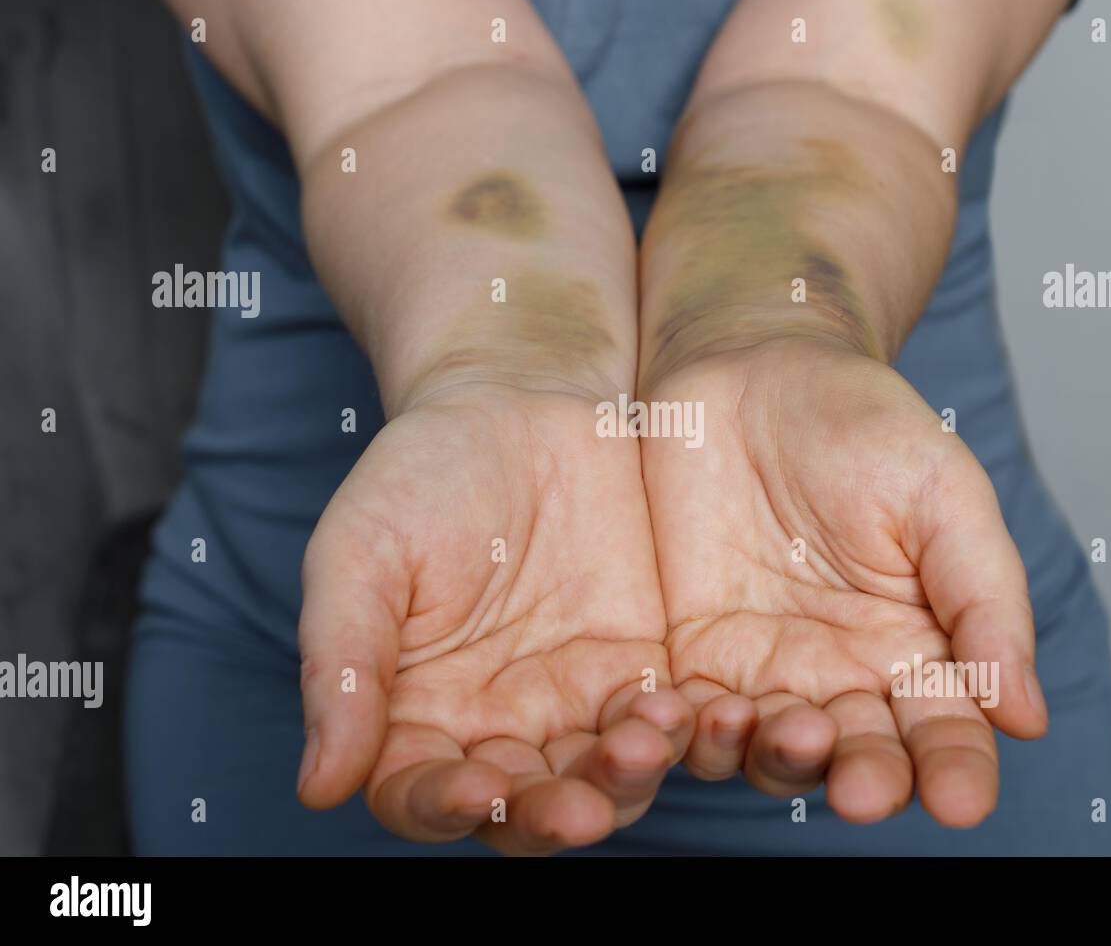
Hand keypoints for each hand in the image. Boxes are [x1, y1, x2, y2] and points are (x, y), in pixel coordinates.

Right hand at [295, 383, 692, 854]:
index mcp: (414, 714)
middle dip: (553, 817)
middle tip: (581, 806)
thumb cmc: (421, 474)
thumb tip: (317, 785)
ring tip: (641, 745)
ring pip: (602, 783)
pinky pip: (662, 724)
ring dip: (624, 784)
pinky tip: (682, 710)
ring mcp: (573, 704)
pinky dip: (673, 732)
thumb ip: (341, 666)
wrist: (520, 403)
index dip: (444, 808)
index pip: (421, 795)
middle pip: (523, 811)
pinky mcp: (639, 669)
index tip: (476, 788)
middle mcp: (495, 727)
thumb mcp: (360, 554)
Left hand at [640, 339, 1048, 827]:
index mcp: (919, 647)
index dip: (955, 769)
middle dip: (865, 781)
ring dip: (776, 758)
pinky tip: (687, 720)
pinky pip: (685, 715)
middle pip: (860, 757)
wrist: (749, 369)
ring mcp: (760, 671)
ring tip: (780, 733)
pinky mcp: (687, 656)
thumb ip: (982, 597)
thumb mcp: (939, 493)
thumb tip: (1024, 713)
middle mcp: (842, 676)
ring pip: (769, 750)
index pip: (946, 730)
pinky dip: (684, 731)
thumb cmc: (860, 422)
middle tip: (861, 791)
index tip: (960, 800)